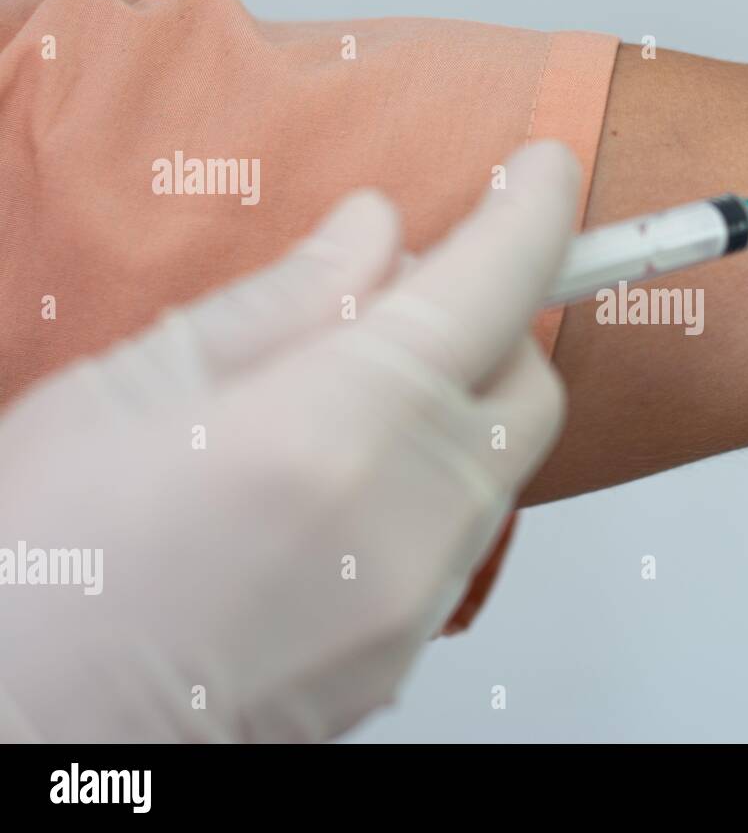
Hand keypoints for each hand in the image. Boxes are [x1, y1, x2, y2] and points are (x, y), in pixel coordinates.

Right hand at [0, 141, 577, 741]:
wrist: (23, 728)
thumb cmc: (39, 560)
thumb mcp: (133, 385)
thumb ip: (284, 300)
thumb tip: (376, 234)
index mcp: (333, 426)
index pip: (490, 289)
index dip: (532, 212)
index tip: (542, 173)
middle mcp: (406, 519)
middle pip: (530, 384)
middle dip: (493, 323)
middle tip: (401, 302)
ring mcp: (416, 599)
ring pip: (502, 465)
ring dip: (457, 407)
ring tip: (344, 401)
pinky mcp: (407, 650)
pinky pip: (462, 537)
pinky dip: (432, 484)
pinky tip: (340, 484)